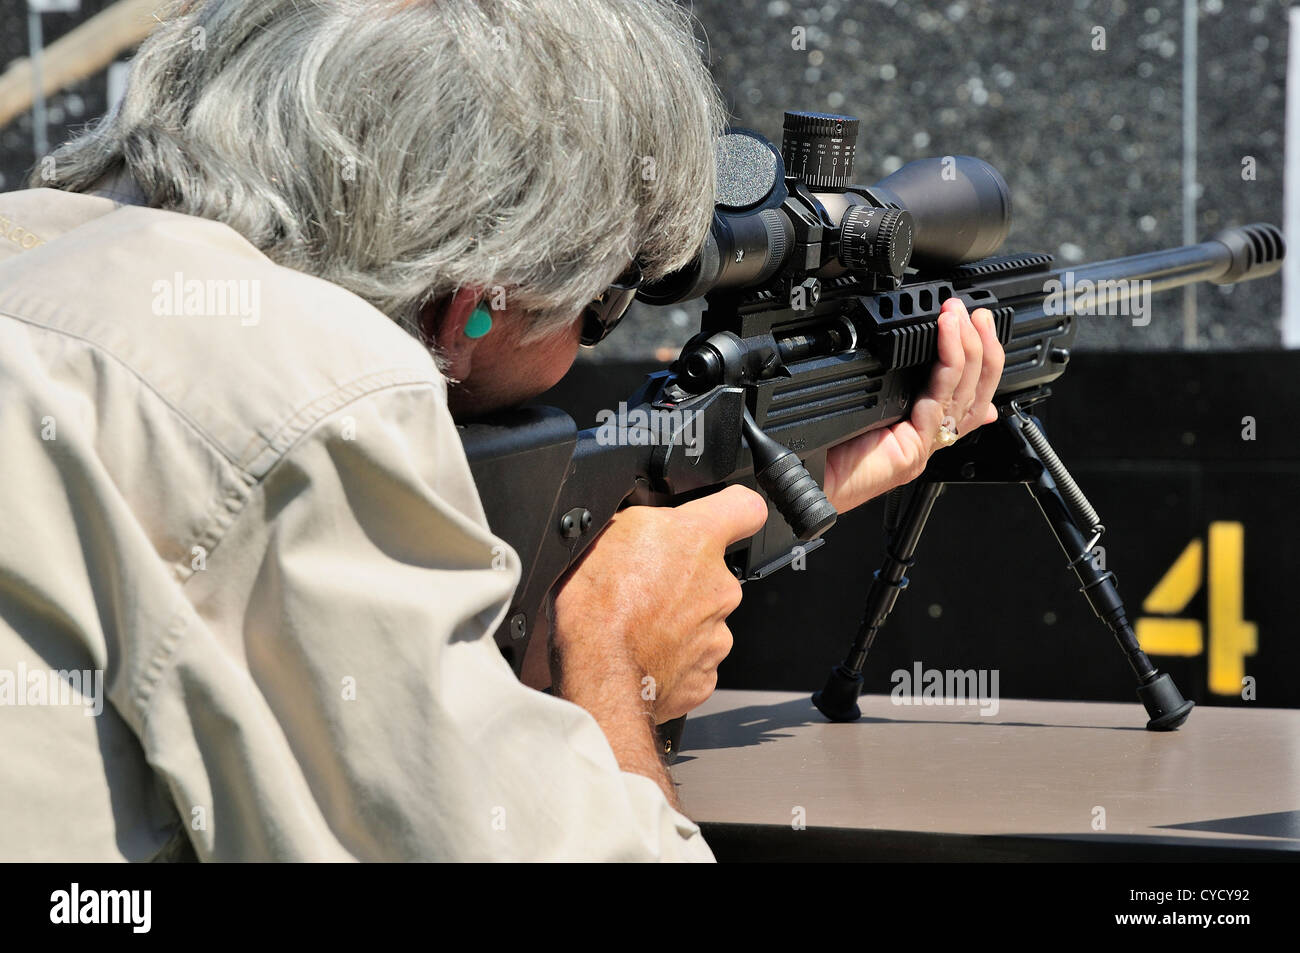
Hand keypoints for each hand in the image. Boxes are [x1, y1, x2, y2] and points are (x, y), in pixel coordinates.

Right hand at [551, 485, 767, 722]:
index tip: (720, 519)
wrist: (598, 676)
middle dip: (684, 577)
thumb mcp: (606, 532)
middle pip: (713, 572)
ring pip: (703, 617)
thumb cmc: (596, 607)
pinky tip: (643, 654)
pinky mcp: (706, 674)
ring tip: (636, 625)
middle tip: (642, 587)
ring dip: (678, 619)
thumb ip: (645, 521)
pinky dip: (672, 656)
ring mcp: (717, 633)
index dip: (732, 511)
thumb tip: (650, 521)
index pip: (746, 508)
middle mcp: (719, 585)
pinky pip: (694, 657)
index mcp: (698, 540)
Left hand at [823, 297, 1004, 512]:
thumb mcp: (869, 406)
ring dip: (968, 347)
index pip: (969, 394)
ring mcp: (925, 444)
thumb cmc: (830, 448)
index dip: (983, 360)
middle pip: (976, 392)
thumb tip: (915, 361)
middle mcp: (929, 438)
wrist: (811, 477)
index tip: (977, 325)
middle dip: (983, 348)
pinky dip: (949, 361)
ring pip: (964, 392)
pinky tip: (948, 337)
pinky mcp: (915, 447)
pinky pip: (941, 397)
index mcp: (922, 430)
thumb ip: (896, 388)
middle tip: (978, 314)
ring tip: (962, 316)